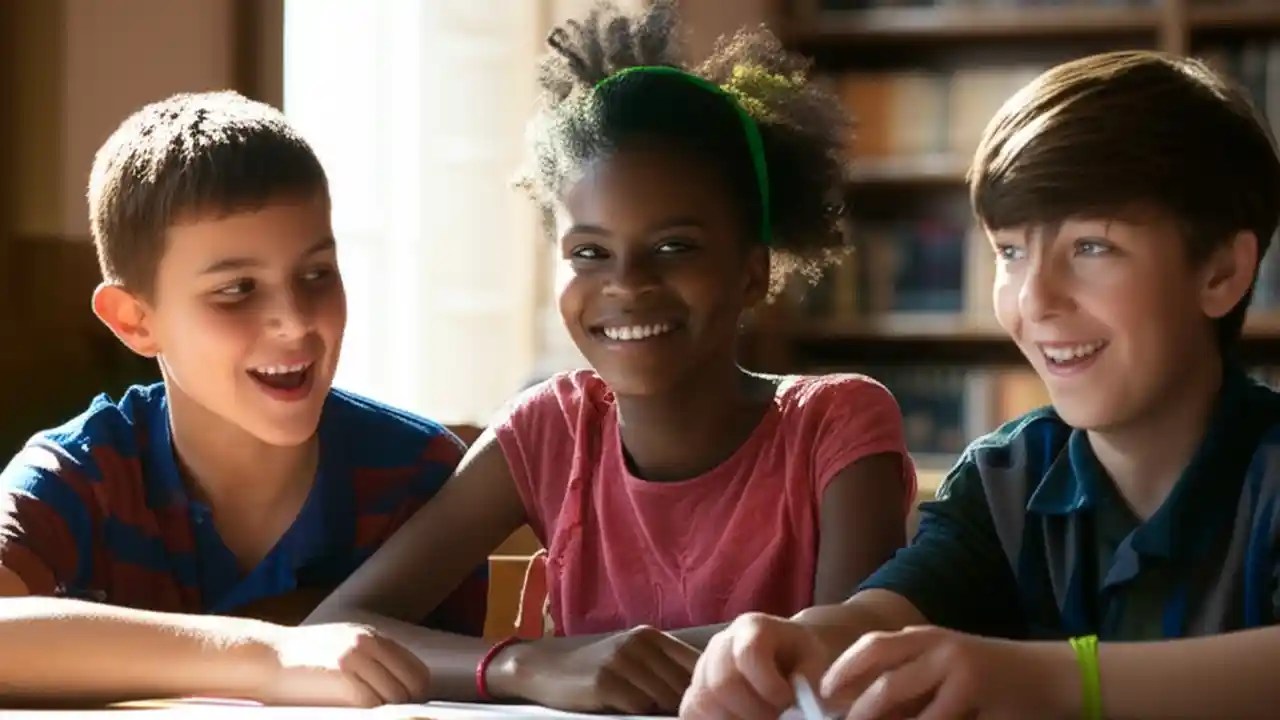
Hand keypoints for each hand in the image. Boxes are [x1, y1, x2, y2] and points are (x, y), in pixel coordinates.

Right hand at [257, 623, 430, 706]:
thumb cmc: (297, 658)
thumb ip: (369, 658)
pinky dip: (372, 715)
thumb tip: (396, 685)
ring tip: (372, 714)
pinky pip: (373, 706)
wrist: (263, 658)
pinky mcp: (344, 681)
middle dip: (407, 704)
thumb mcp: (340, 645)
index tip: (408, 706)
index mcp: (370, 636)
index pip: (415, 668)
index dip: (415, 691)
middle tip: (394, 715)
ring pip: (395, 697)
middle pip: (412, 684)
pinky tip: (359, 715)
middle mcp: (368, 644)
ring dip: (388, 711)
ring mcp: (357, 661)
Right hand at [497, 625, 700, 713]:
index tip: (702, 705)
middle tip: (681, 716)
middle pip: (682, 684)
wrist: (546, 669)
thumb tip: (702, 694)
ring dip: (661, 712)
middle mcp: (639, 644)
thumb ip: (663, 668)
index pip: (695, 663)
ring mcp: (622, 661)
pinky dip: (639, 715)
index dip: (702, 688)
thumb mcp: (631, 658)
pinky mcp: (605, 682)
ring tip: (650, 714)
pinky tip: (627, 713)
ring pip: (664, 698)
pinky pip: (638, 707)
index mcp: (651, 636)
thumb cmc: (595, 669)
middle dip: (684, 705)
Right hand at [681, 613, 834, 719]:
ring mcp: (703, 666)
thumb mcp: (814, 660)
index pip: (749, 654)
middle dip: (752, 712)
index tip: (789, 702)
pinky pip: (691, 712)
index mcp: (753, 627)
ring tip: (761, 718)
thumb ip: (809, 679)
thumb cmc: (800, 656)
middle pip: (721, 684)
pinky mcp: (695, 689)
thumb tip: (799, 705)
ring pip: (703, 701)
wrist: (785, 652)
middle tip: (776, 719)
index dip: (769, 686)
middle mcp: (721, 643)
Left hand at [820, 626, 1077, 719]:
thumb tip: (858, 703)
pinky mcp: (982, 701)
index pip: (873, 648)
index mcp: (925, 637)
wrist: (1049, 675)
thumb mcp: (943, 662)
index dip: (844, 671)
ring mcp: (964, 678)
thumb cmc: (986, 672)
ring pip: (915, 717)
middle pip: (888, 686)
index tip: (823, 694)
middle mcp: (941, 651)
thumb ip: (908, 674)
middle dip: (861, 714)